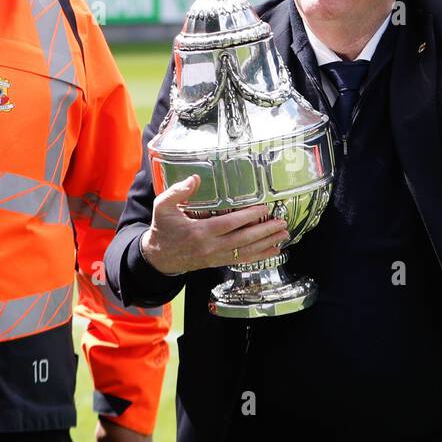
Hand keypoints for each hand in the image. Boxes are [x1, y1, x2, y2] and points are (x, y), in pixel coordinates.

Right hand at [140, 174, 289, 274]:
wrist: (158, 257)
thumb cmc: (163, 229)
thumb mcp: (162, 206)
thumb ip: (178, 191)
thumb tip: (195, 178)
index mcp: (199, 232)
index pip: (229, 223)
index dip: (249, 216)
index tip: (264, 209)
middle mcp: (210, 246)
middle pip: (243, 239)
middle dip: (265, 231)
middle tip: (282, 223)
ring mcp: (215, 257)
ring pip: (246, 251)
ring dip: (266, 244)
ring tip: (283, 235)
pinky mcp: (217, 262)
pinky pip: (242, 260)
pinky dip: (259, 256)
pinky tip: (272, 251)